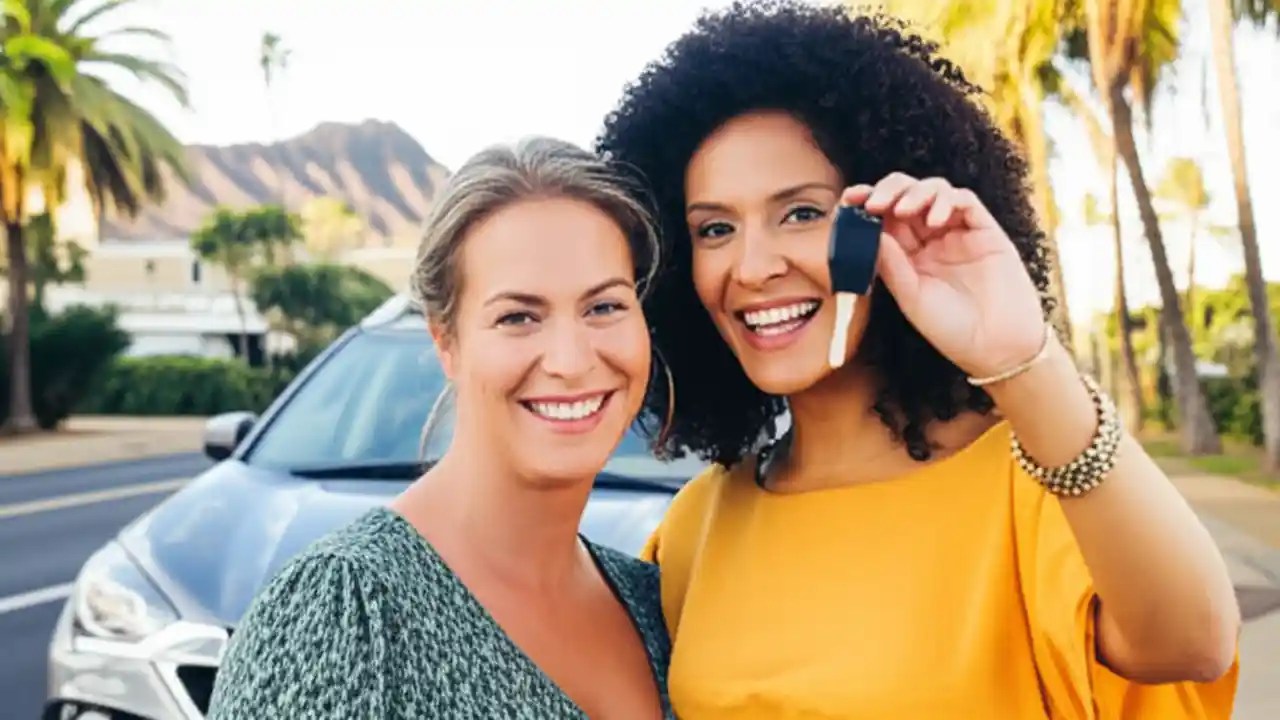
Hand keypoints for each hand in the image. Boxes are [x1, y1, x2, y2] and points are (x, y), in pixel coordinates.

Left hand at [844, 173, 1047, 378]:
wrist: (996, 348)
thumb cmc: (951, 329)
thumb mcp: (911, 298)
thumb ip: (891, 264)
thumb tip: (870, 232)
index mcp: (908, 254)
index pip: (884, 217)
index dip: (866, 203)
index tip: (849, 201)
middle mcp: (931, 238)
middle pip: (907, 195)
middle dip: (887, 191)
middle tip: (873, 202)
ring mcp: (958, 232)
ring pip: (934, 190)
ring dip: (915, 193)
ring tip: (903, 210)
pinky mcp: (985, 230)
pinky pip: (965, 201)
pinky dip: (947, 202)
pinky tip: (935, 222)